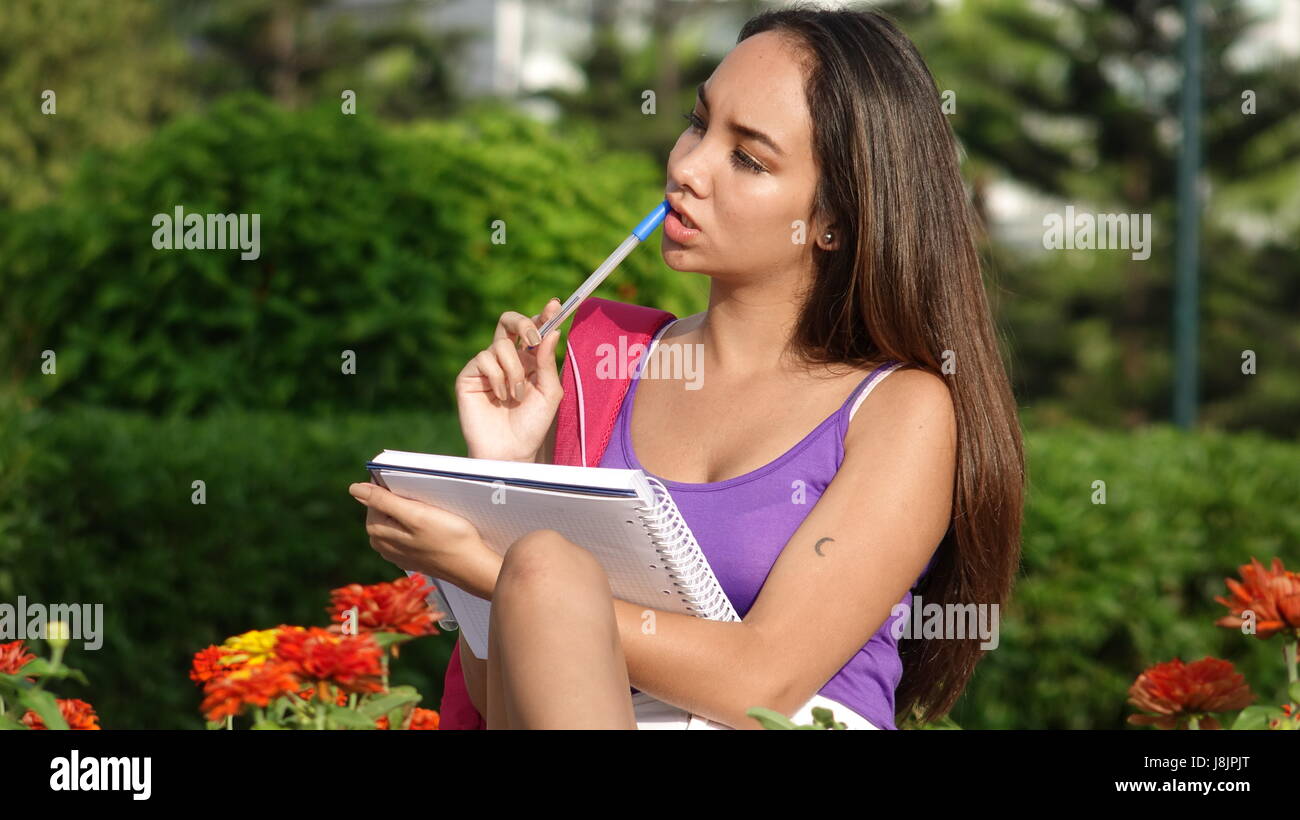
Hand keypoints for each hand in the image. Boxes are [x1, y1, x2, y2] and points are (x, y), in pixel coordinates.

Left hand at [348, 481, 500, 598]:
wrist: (471, 566)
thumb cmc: (448, 538)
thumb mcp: (416, 515)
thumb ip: (383, 501)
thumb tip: (354, 489)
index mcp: (376, 531)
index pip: (375, 496)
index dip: (396, 489)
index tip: (416, 494)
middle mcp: (381, 543)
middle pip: (385, 508)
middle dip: (403, 501)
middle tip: (427, 506)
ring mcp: (395, 551)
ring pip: (397, 519)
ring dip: (412, 513)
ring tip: (432, 517)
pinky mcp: (409, 555)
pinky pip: (407, 532)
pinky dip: (418, 526)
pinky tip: (433, 530)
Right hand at [455, 298, 563, 461]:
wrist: (510, 450)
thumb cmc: (532, 425)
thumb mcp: (549, 392)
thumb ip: (548, 361)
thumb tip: (553, 330)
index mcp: (530, 360)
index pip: (535, 330)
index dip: (544, 315)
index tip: (555, 305)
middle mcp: (508, 358)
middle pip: (508, 321)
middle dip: (523, 323)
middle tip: (533, 339)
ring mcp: (487, 365)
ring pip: (500, 344)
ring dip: (514, 370)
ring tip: (516, 395)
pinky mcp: (470, 374)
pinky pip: (484, 358)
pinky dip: (498, 378)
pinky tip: (500, 397)